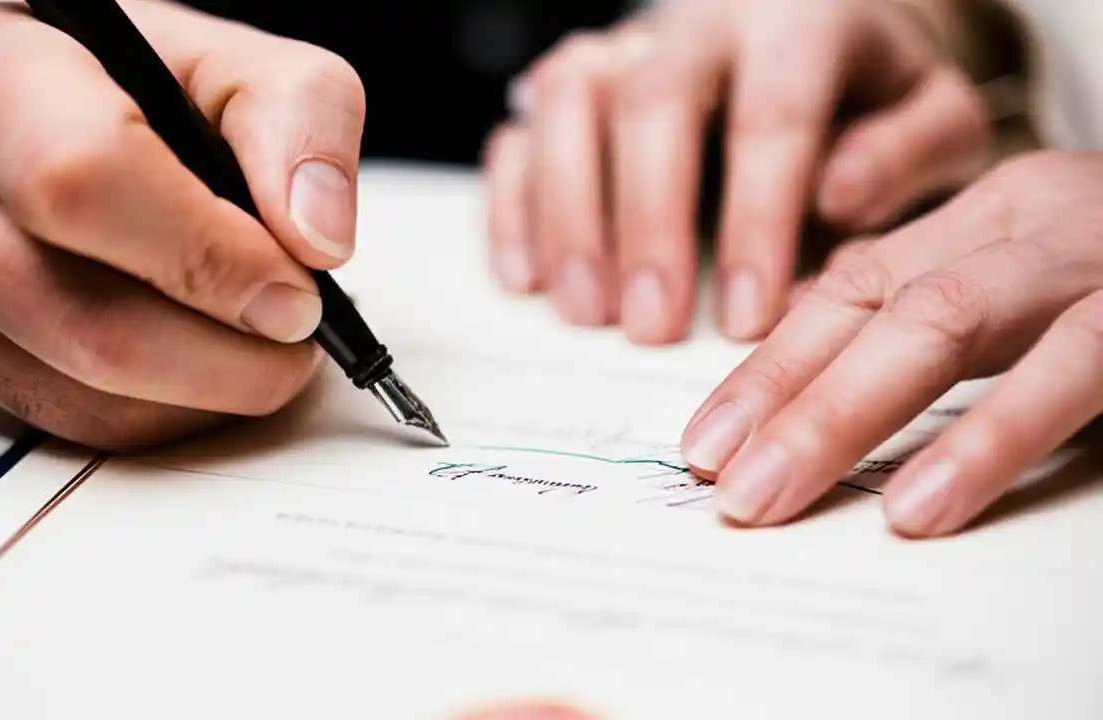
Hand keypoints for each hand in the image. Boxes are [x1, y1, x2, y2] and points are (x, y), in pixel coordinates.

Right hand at [0, 0, 365, 449]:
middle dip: (228, 356)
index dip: (209, 256)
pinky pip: (65, 433)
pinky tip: (192, 368)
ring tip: (254, 347)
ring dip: (203, 398)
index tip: (295, 292)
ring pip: (79, 399)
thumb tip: (315, 241)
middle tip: (296, 337)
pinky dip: (158, 419)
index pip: (85, 180)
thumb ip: (297, 118)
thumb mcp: (226, 60)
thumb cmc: (117, 86)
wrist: (15, 121)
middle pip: (84, 322)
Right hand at [484, 0, 990, 343]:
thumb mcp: (935, 116)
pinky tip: (526, 278)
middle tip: (650, 330)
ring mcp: (623, 49)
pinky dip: (513, 204)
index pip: (771, 116)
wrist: (812, 30)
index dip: (755, 219)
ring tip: (583, 313)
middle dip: (646, 223)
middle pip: (651, 103)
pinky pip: (519, 129)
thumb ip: (909, 152)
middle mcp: (698, 25)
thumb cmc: (874, 96)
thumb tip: (837, 198)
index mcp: (799, 21)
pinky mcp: (571, 84)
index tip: (746, 319)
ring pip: (568, 102)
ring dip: (567, 213)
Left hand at [680, 150, 1102, 536]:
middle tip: (718, 489)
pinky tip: (918, 506)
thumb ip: (947, 318)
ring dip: (838, 416)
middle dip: (781, 398)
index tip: (706, 444)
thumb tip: (825, 374)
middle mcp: (1031, 226)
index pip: (854, 288)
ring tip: (767, 499)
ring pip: (943, 323)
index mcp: (993, 218)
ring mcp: (1094, 260)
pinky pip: (1071, 367)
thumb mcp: (1042, 286)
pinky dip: (987, 439)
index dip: (771, 369)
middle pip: (877, 305)